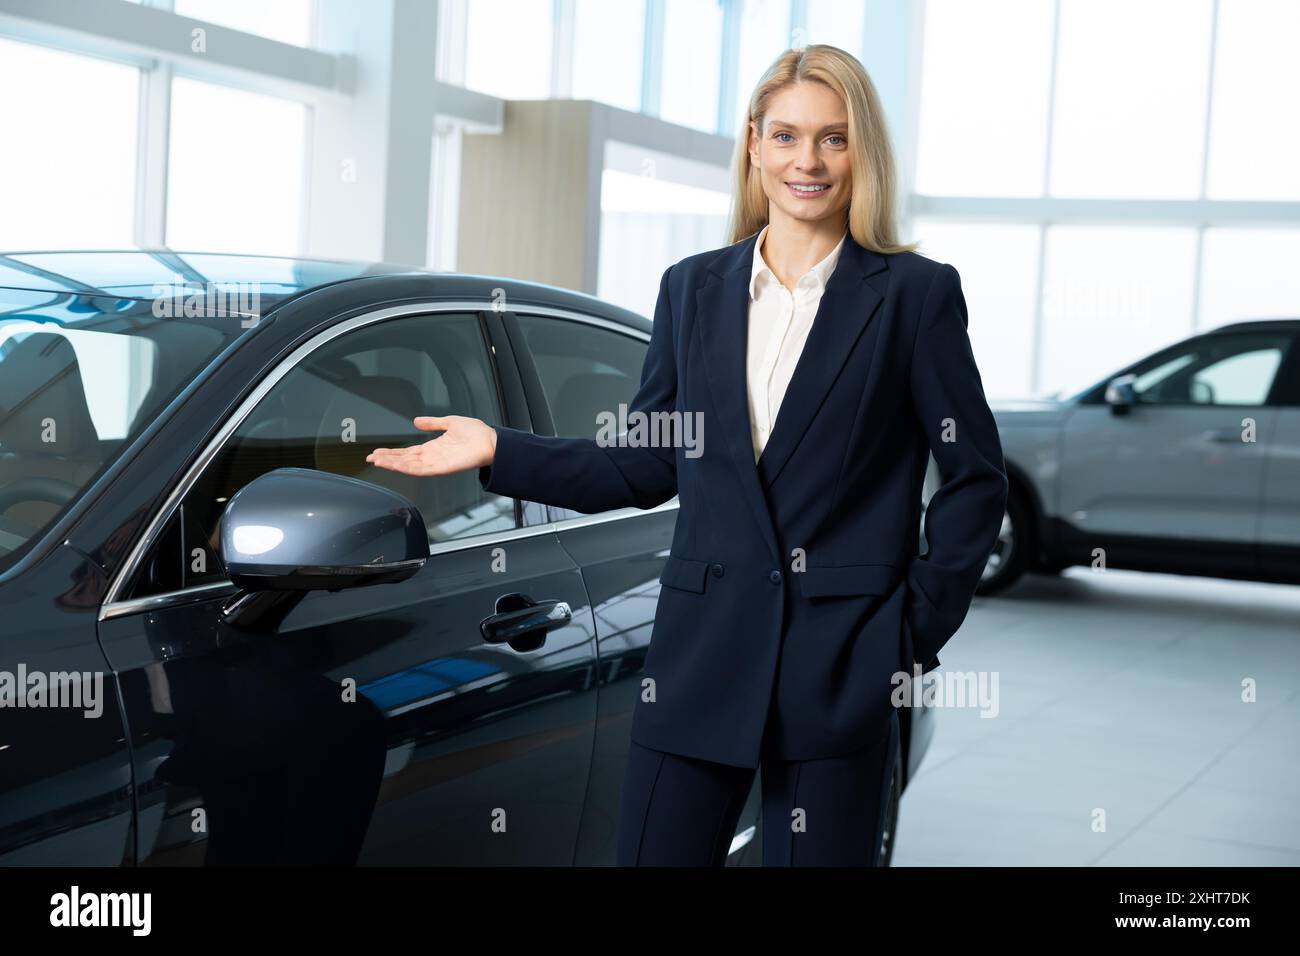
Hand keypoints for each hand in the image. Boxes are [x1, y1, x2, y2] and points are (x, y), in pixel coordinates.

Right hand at [365, 415, 496, 477]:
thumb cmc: (476, 433)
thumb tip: (416, 421)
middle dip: (387, 459)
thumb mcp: (449, 422)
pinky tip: (395, 465)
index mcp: (433, 448)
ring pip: (409, 466)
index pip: (407, 452)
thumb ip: (432, 423)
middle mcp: (432, 457)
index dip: (392, 452)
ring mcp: (436, 464)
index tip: (377, 451)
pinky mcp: (442, 468)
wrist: (491, 441)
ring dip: (392, 464)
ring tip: (377, 461)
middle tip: (370, 458)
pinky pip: (421, 470)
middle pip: (404, 460)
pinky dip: (407, 468)